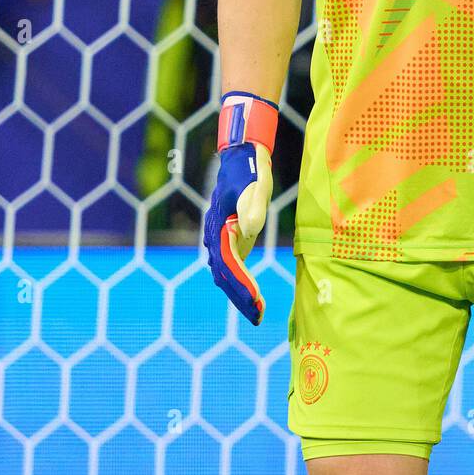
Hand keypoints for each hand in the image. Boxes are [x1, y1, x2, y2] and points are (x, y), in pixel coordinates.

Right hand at [204, 92, 278, 323]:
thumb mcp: (257, 186)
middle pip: (224, 274)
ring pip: (225, 273)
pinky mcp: (231, 237)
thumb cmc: (251, 170)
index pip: (229, 264)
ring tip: (256, 312)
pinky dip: (241, 282)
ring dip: (239, 293)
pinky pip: (232, 265)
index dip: (242, 286)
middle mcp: (215, 236)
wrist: (241, 157)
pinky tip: (252, 296)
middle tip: (257, 317)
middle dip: (240, 297)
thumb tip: (250, 229)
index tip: (256, 303)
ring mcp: (221, 238)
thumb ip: (254, 207)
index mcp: (219, 226)